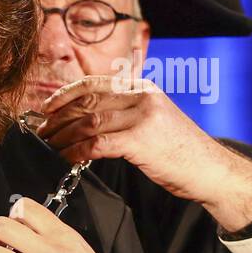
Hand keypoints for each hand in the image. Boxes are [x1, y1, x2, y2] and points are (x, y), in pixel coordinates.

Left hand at [38, 69, 251, 232]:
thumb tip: (86, 117)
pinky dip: (77, 151)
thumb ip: (124, 112)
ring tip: (50, 146)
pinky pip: (96, 143)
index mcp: (142, 87)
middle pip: (86, 102)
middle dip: (58, 118)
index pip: (93, 83)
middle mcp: (141, 96)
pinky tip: (67, 158)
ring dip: (63, 136)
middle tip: (41, 132)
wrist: (209, 169)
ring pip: (88, 122)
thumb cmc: (179, 150)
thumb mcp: (153, 119)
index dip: (64, 94)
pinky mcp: (140, 140)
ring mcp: (141, 117)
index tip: (46, 107)